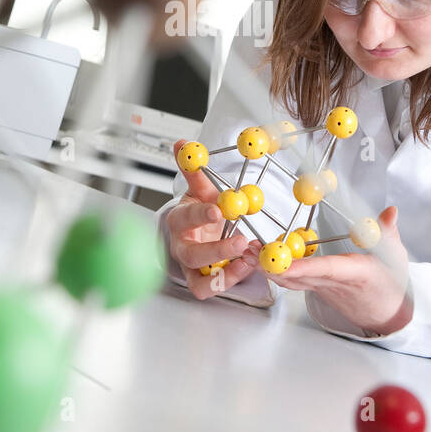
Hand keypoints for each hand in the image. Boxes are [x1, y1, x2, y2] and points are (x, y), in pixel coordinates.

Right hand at [165, 139, 260, 299]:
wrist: (198, 230)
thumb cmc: (199, 210)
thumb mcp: (200, 190)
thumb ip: (194, 171)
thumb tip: (182, 144)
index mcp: (180, 221)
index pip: (186, 217)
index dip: (201, 214)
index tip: (219, 210)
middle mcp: (182, 247)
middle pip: (193, 255)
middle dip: (217, 251)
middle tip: (242, 241)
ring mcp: (191, 268)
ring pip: (200, 282)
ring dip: (227, 274)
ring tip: (250, 259)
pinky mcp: (203, 281)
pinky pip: (213, 288)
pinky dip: (232, 279)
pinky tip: (250, 264)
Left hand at [264, 206, 412, 334]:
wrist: (385, 312)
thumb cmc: (390, 283)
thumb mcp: (395, 255)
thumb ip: (389, 232)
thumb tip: (390, 211)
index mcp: (355, 274)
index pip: (327, 270)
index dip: (303, 267)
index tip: (283, 262)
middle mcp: (333, 284)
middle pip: (298, 277)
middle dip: (272, 265)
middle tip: (250, 250)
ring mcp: (321, 288)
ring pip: (290, 281)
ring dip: (267, 267)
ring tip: (246, 251)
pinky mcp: (314, 288)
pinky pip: (292, 281)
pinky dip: (274, 270)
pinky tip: (258, 258)